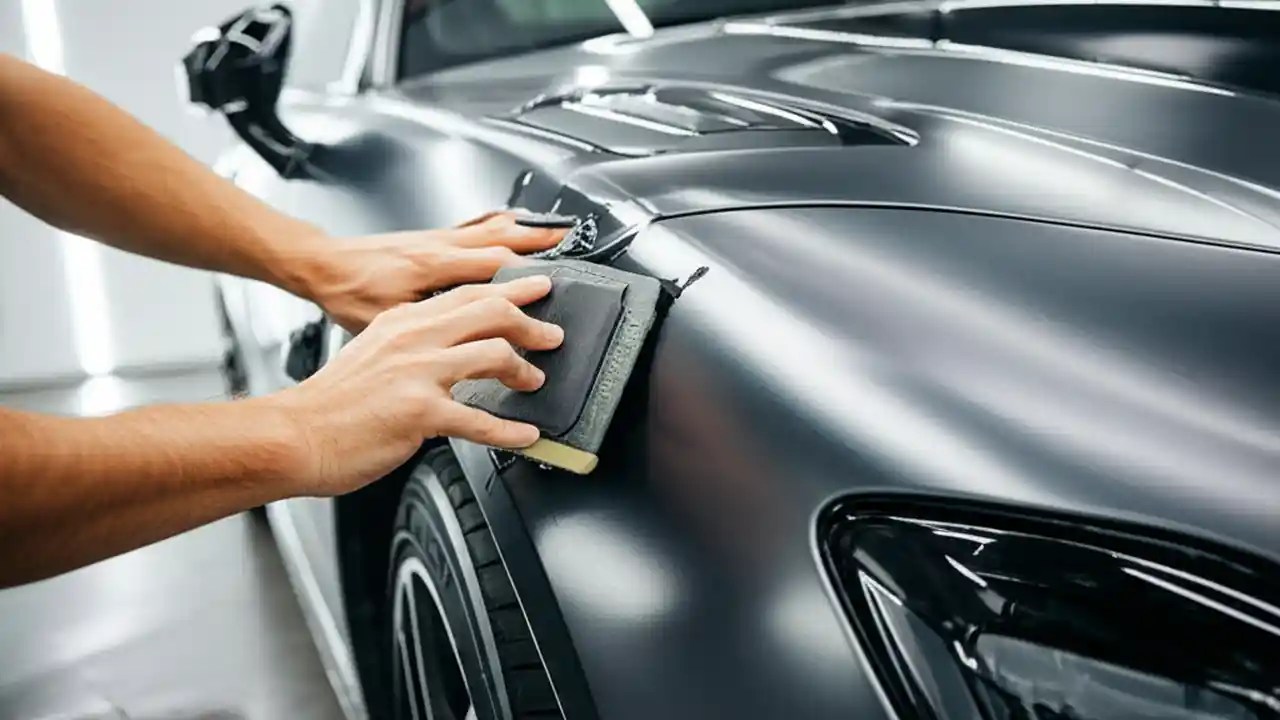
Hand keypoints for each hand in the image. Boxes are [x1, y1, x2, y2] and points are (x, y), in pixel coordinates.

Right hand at [269, 275, 562, 496]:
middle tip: (551, 334)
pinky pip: (480, 420)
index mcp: (401, 322)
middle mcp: (412, 339)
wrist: (295, 435)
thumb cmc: (331, 405)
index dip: (509, 290)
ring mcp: (418, 374)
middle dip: (530, 321)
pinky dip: (510, 431)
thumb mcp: (371, 354)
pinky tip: (524, 435)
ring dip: (523, 369)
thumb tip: (448, 353)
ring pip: (492, 354)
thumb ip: (410, 347)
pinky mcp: (420, 412)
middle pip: (489, 311)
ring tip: (534, 382)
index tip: (535, 290)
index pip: (466, 294)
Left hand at [302, 211, 566, 332]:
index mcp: (432, 267)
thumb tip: (464, 349)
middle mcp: (439, 246)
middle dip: (539, 248)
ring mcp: (436, 238)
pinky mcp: (430, 237)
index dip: (525, 279)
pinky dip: (499, 223)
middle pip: (501, 241)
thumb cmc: (348, 294)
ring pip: (491, 227)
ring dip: (526, 231)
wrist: (322, 266)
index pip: (493, 268)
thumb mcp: (386, 321)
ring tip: (555, 232)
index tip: (550, 291)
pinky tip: (511, 223)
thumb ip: (429, 329)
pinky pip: (474, 224)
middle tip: (570, 253)